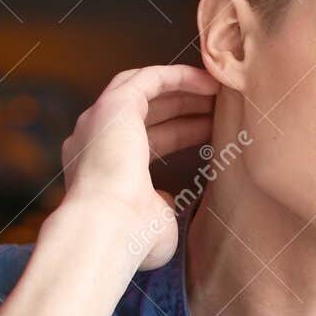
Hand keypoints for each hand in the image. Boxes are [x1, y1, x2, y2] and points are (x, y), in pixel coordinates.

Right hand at [56, 65, 219, 269]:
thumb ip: (158, 207)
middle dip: (184, 108)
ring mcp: (101, 120)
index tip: (212, 133)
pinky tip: (208, 81)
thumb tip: (167, 200)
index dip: (181, 134)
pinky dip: (178, 76)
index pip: (147, 141)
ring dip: (182, 88)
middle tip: (218, 108)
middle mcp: (96, 140)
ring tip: (218, 90)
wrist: (105, 230)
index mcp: (103, 168)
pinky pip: (149, 78)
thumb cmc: (130, 239)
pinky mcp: (114, 105)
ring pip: (145, 89)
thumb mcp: (152, 221)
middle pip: (146, 112)